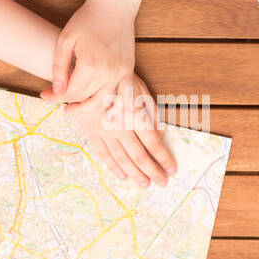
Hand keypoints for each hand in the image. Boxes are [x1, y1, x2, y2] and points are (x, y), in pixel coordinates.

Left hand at [40, 0, 134, 104]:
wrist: (114, 6)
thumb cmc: (87, 19)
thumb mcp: (66, 40)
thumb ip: (59, 67)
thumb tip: (56, 91)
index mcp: (90, 64)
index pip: (71, 92)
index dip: (55, 96)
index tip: (44, 95)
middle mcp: (108, 73)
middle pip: (85, 98)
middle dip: (68, 101)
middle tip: (56, 98)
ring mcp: (120, 73)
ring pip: (102, 101)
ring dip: (87, 107)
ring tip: (72, 107)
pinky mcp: (128, 71)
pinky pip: (121, 96)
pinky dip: (112, 106)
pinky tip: (101, 111)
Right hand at [62, 72, 176, 187]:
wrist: (87, 74)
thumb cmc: (119, 81)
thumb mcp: (140, 90)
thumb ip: (151, 111)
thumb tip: (161, 133)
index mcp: (134, 114)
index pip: (152, 142)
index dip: (163, 157)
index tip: (171, 169)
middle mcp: (119, 126)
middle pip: (138, 154)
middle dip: (152, 170)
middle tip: (162, 183)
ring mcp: (104, 131)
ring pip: (121, 157)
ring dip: (134, 173)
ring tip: (145, 184)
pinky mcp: (92, 133)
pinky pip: (104, 153)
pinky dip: (114, 166)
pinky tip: (123, 175)